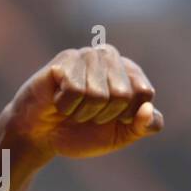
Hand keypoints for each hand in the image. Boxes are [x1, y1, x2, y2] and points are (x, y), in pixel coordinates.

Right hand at [0, 45, 163, 158]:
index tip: (113, 118)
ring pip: (98, 94)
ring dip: (83, 112)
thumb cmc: (84, 132)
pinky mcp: (64, 60)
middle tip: (88, 114)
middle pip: (123, 94)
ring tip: (73, 108)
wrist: (42, 136)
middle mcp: (110, 57)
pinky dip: (66, 106)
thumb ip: (145, 126)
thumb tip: (148, 110)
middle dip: (104, 115)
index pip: (145, 93)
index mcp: (130, 72)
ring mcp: (86, 55)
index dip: (128, 115)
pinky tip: (58, 101)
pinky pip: (75, 90)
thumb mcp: (122, 135)